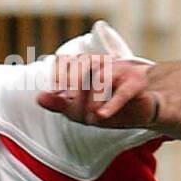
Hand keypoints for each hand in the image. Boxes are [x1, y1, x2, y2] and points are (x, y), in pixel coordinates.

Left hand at [38, 55, 156, 128]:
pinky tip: (101, 116)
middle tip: (71, 104)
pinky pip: (123, 92)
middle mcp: (103, 64)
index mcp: (87, 67)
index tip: (56, 91)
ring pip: (101, 77)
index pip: (68, 62)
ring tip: (91, 117)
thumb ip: (60, 103)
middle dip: (75, 85)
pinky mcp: (135, 84)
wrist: (142, 106)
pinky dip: (112, 104)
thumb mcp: (80, 108)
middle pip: (84, 64)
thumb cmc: (108, 103)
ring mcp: (120, 71)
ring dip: (93, 99)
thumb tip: (38, 97)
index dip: (61, 74)